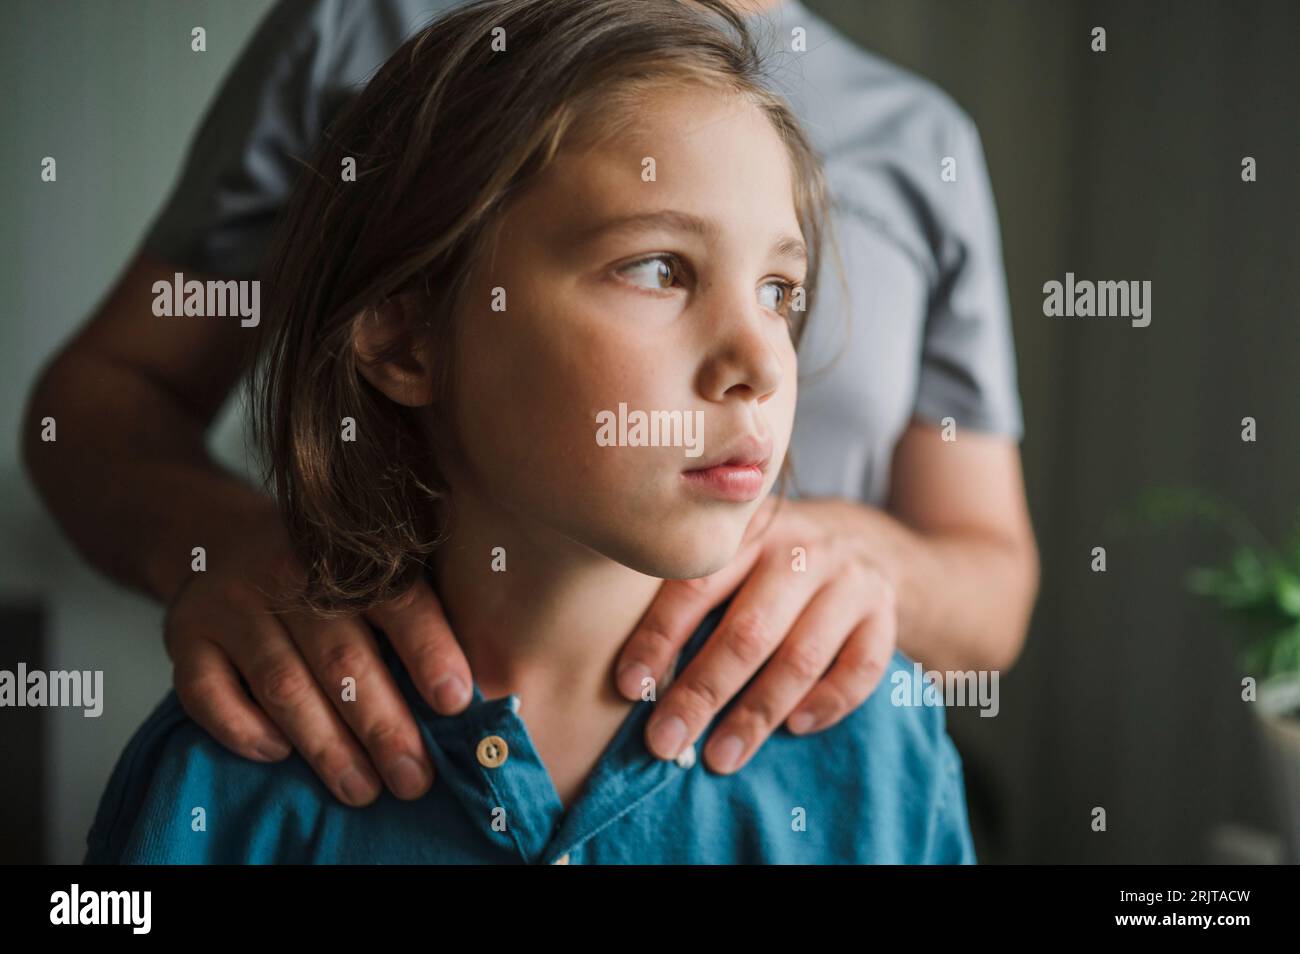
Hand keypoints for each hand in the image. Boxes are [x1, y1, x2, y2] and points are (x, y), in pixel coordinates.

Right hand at [162, 511, 472, 805]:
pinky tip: (278, 755)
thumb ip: (415, 610)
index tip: (457, 701)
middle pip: (342, 657)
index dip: (428, 649)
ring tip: (363, 790)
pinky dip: (243, 730)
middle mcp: (286, 572)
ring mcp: (231, 604)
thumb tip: (474, 692)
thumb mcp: (371, 566)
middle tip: (415, 778)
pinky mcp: (185, 638)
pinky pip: (207, 693)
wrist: (223, 539)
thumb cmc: (325, 574)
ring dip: (326, 745)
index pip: (397, 600)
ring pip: (283, 684)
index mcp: (348, 552)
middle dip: (384, 725)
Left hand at [615, 496, 897, 772]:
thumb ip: (692, 596)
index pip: (696, 585)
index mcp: (747, 531)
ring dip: (756, 715)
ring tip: (719, 757)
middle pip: (748, 631)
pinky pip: (860, 669)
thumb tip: (632, 679)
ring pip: (801, 657)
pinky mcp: (885, 612)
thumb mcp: (733, 556)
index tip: (628, 686)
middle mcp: (801, 549)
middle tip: (665, 740)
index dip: (659, 638)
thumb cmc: (769, 564)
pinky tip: (795, 728)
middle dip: (702, 693)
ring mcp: (849, 580)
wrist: (863, 540)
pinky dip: (826, 704)